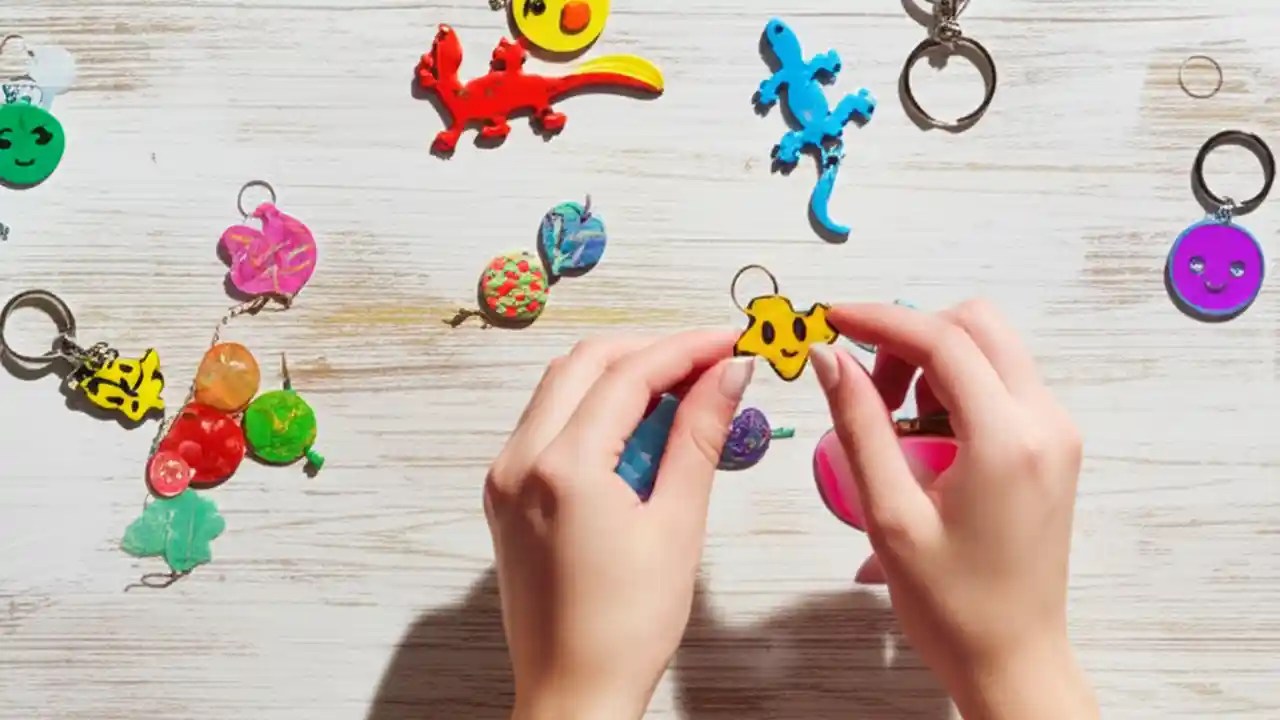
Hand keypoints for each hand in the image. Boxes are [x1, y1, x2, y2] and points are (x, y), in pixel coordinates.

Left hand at [485, 331, 751, 719]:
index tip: (730, 342)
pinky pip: (547, 425)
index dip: (687, 348)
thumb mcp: (677, 525)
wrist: (572, 695)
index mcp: (562, 468)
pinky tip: (638, 431)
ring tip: (682, 394)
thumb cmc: (625, 629)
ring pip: (561, 388)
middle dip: (650, 351)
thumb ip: (698, 437)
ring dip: (620, 377)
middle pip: (585, 363)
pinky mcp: (505, 495)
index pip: (629, 374)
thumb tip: (726, 374)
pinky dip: (593, 411)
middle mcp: (519, 461)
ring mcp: (504, 477)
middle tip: (709, 362)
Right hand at [808, 301, 1097, 719]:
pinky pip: (1002, 382)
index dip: (879, 319)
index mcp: (1007, 440)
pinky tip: (925, 437)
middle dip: (910, 336)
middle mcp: (1046, 422)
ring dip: (933, 360)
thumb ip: (860, 425)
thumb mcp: (890, 515)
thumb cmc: (952, 604)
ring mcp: (1057, 431)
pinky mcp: (1054, 444)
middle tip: (867, 389)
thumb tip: (831, 357)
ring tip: (893, 425)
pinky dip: (955, 386)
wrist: (1014, 658)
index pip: (942, 339)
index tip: (831, 320)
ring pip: (990, 347)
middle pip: (975, 325)